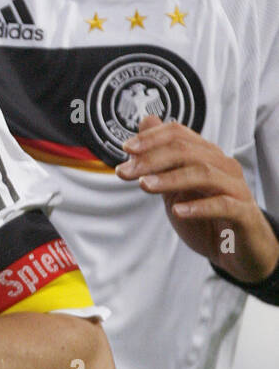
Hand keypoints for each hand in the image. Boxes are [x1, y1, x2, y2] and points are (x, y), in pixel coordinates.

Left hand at [117, 115, 278, 282]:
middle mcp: (222, 166)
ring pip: (202, 173)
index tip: (126, 148)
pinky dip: (199, 206)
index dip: (151, 138)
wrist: (235, 249)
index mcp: (206, 155)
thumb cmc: (205, 215)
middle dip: (151, 159)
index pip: (178, 133)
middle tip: (124, 172)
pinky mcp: (244, 213)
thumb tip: (146, 119)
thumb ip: (161, 157)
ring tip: (145, 186)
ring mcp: (235, 188)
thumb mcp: (175, 185)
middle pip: (186, 151)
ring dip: (169, 178)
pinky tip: (178, 211)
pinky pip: (223, 204)